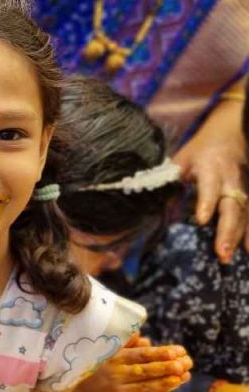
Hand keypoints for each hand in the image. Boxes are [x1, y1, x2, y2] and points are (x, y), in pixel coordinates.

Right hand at [71, 339, 191, 391]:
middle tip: (183, 365)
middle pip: (144, 370)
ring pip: (143, 388)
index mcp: (115, 359)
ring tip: (179, 380)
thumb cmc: (100, 372)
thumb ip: (128, 347)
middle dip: (165, 367)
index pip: (141, 355)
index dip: (160, 353)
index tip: (177, 351)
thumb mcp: (109, 356)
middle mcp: (115, 375)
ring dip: (162, 384)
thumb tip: (146, 339)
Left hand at [173, 96, 247, 262]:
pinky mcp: (248, 195)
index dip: (207, 203)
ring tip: (228, 257)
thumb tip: (153, 204)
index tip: (201, 220)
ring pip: (244, 214)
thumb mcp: (182, 159)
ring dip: (238, 237)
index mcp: (212, 168)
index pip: (210, 187)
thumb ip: (170, 179)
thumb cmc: (201, 149)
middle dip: (227, 230)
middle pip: (232, 206)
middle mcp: (231, 180)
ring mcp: (243, 188)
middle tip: (221, 252)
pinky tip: (247, 252)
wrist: (230, 133)